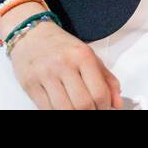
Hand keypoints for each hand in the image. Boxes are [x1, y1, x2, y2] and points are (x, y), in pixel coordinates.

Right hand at [7, 18, 123, 109]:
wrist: (31, 33)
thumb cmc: (60, 46)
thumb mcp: (89, 56)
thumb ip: (107, 80)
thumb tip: (117, 104)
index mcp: (81, 55)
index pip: (100, 94)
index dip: (104, 108)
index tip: (102, 108)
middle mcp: (63, 63)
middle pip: (83, 105)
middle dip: (90, 113)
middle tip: (89, 109)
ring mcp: (44, 74)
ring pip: (64, 110)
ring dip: (73, 114)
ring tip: (75, 108)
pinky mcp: (30, 83)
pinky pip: (46, 109)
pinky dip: (56, 112)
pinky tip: (61, 106)